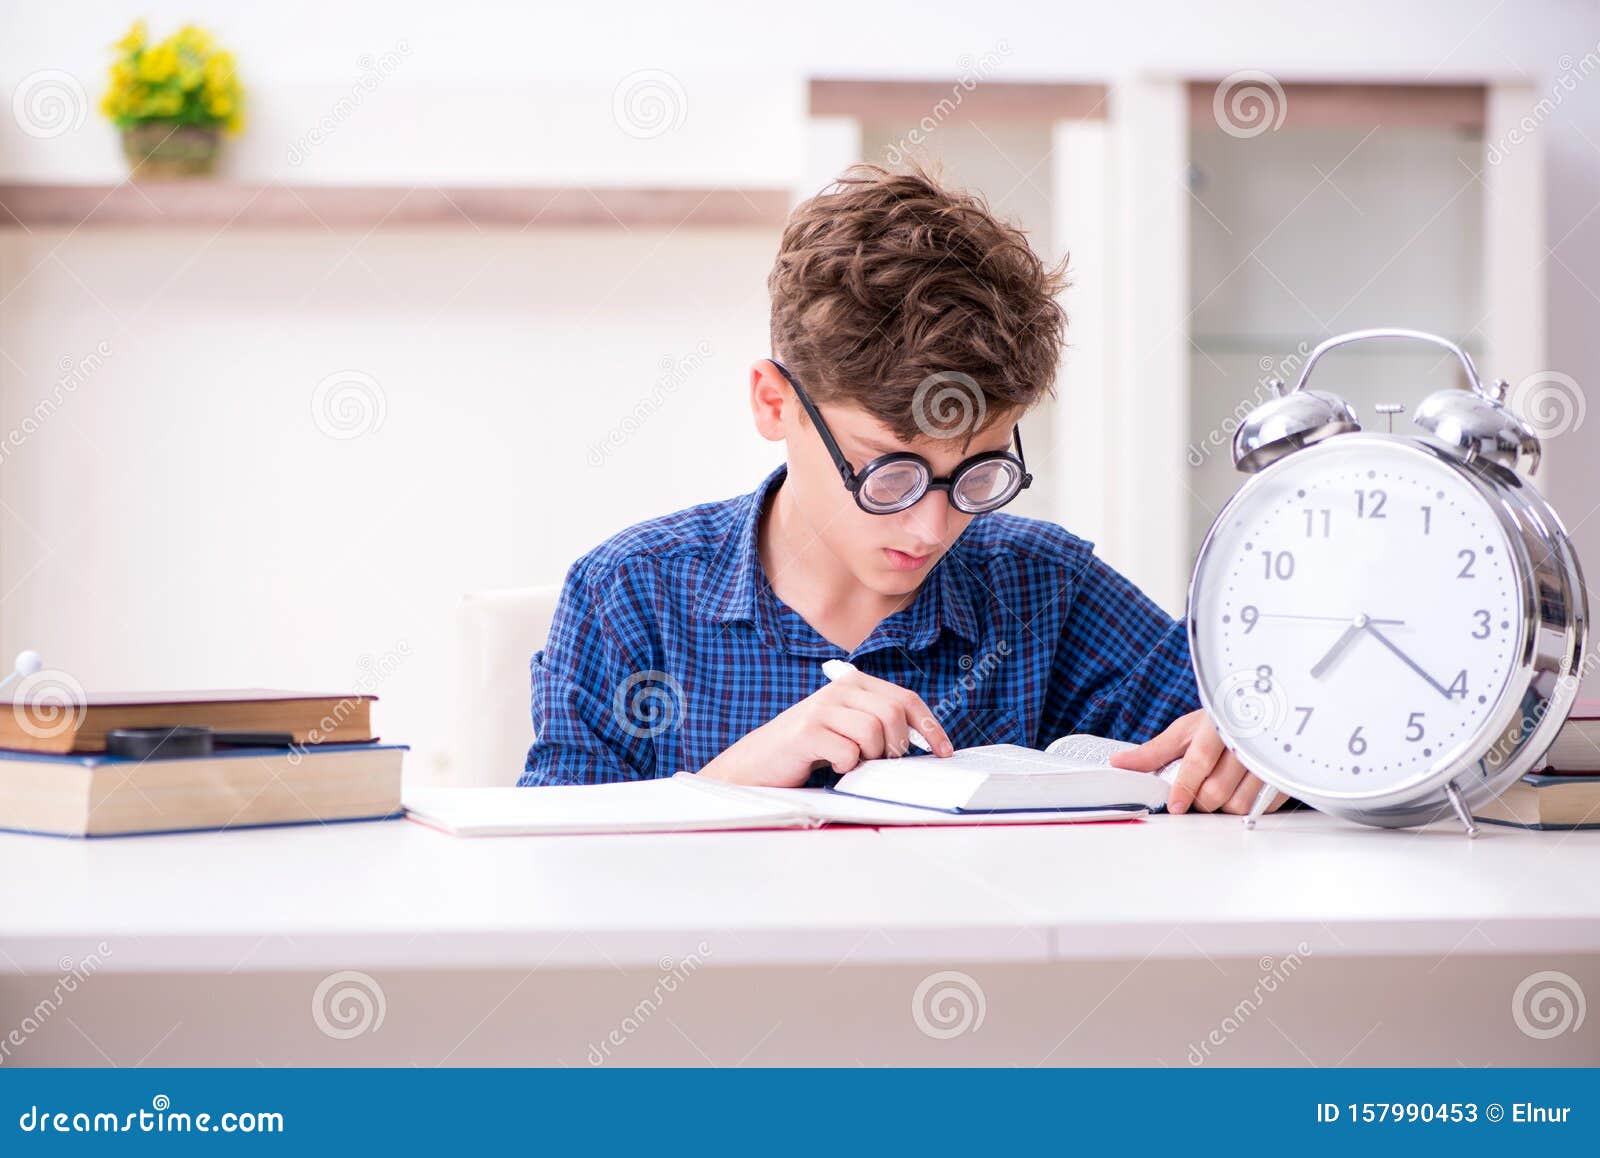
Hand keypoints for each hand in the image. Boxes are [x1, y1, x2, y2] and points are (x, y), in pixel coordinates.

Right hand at [698, 668, 953, 786]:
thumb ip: (879, 724)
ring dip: (869, 757)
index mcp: (854, 683)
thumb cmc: (809, 748)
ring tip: (850, 761)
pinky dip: (846, 767)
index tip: (944, 751)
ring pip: (874, 733)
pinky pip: (849, 753)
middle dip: (895, 746)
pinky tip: (831, 766)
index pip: (906, 699)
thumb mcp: (847, 727)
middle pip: (894, 715)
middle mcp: (839, 689)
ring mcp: (822, 708)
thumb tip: (925, 743)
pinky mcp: (807, 732)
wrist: (757, 763)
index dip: (930, 727)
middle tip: (878, 761)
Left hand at [1109, 708, 1287, 815]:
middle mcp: (1246, 743)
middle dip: (1199, 799)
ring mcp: (1269, 761)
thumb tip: (1120, 764)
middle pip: (1216, 791)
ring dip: (1222, 804)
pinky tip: (1240, 789)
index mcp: (1218, 726)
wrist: (1265, 709)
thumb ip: (1154, 751)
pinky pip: (1259, 808)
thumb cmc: (1222, 720)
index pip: (1199, 762)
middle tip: (1195, 790)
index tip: (1174, 805)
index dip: (1184, 787)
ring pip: (1238, 805)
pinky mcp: (1283, 778)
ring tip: (1219, 786)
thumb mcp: (1187, 729)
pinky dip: (1244, 805)